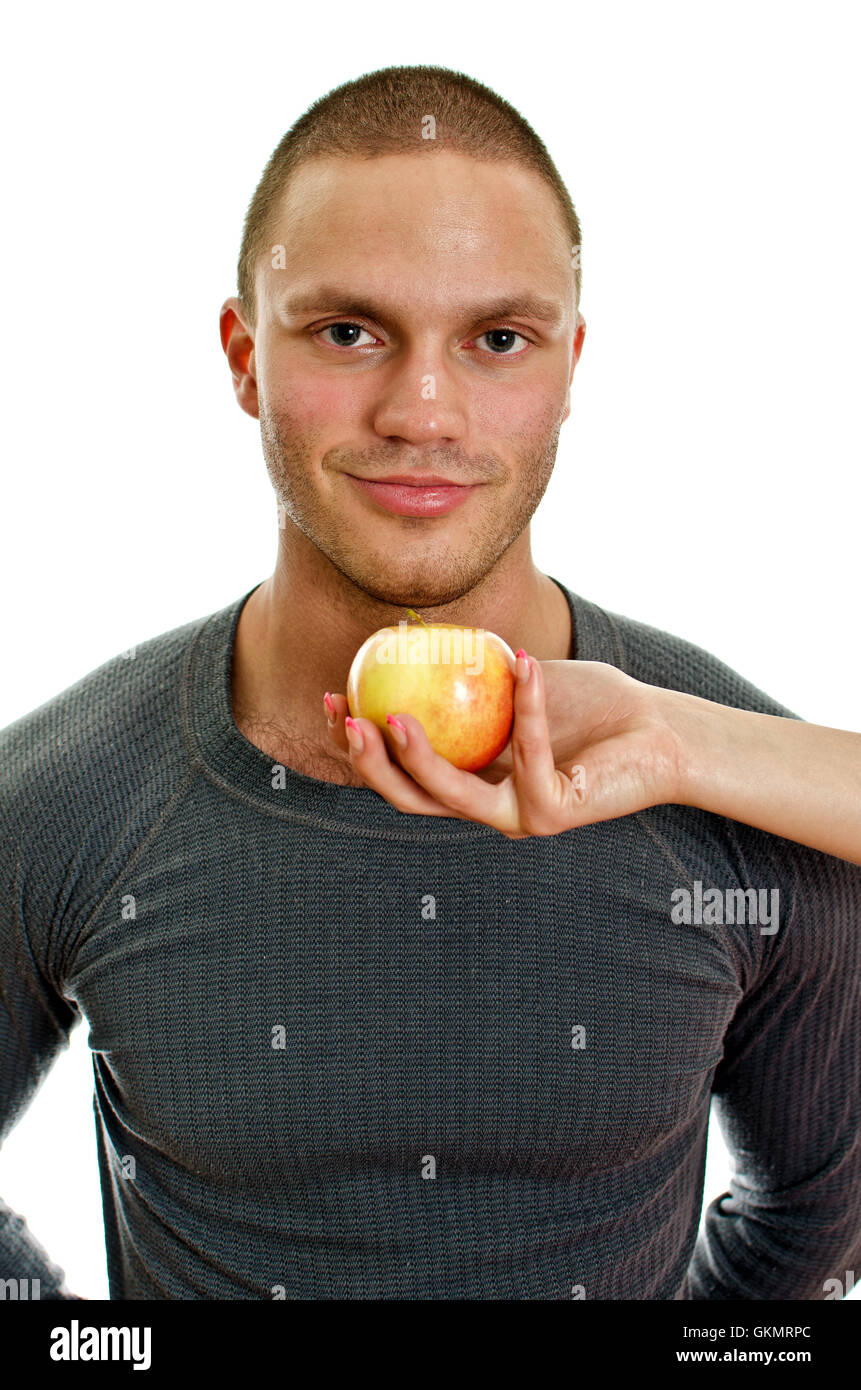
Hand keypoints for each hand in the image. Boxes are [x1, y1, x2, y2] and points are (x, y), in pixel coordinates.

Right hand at [323, 654, 685, 838]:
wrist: (657, 730)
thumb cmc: (589, 704)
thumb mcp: (516, 676)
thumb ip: (468, 666)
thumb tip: (408, 626)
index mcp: (469, 778)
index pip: (400, 770)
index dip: (357, 744)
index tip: (333, 698)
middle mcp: (487, 805)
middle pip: (410, 796)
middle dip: (368, 764)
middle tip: (347, 719)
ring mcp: (518, 815)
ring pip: (452, 796)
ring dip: (418, 759)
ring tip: (394, 716)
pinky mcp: (553, 813)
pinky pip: (528, 754)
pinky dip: (527, 706)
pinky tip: (525, 663)